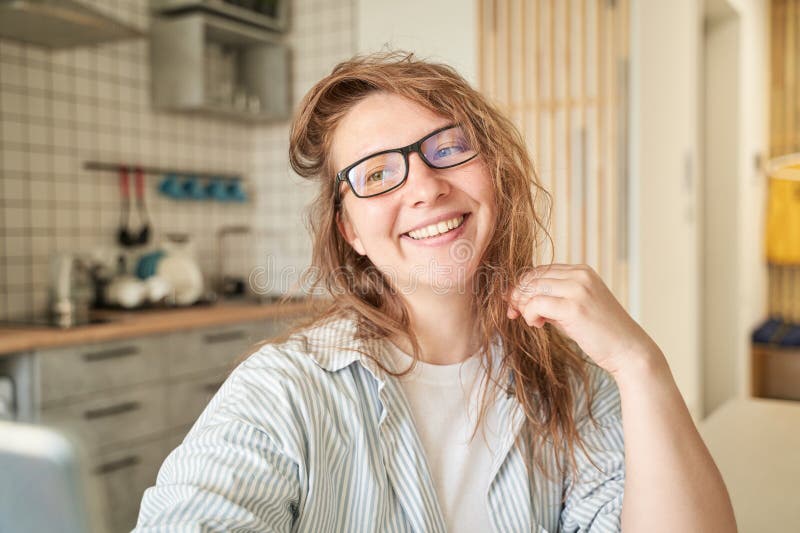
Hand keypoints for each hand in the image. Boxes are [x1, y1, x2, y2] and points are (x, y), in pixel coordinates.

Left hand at [506, 263, 658, 375]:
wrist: (629, 350)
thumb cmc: (599, 332)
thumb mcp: (574, 308)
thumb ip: (552, 299)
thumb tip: (518, 297)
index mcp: (581, 271)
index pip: (540, 270)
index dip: (522, 286)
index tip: (513, 302)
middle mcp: (580, 275)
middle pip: (532, 277)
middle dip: (517, 295)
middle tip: (513, 313)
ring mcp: (578, 289)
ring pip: (532, 288)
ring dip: (523, 305)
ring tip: (532, 321)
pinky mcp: (574, 307)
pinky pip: (536, 304)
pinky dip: (530, 315)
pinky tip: (538, 325)